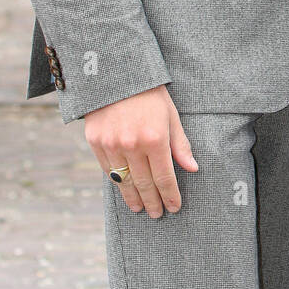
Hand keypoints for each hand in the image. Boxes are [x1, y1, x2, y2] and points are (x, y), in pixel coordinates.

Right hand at [84, 84, 197, 216]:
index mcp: (155, 138)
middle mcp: (132, 144)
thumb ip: (180, 144)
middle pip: (144, 183)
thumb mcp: (171, 115)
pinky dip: (116, 182)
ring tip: (140, 208)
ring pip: (124, 181)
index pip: (165, 177)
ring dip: (133, 198)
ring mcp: (111, 144)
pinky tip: (124, 189)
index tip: (174, 207)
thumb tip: (192, 169)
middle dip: (153, 201)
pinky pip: (107, 169)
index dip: (170, 195)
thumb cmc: (150, 94)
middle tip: (157, 214)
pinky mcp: (95, 141)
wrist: (116, 74)